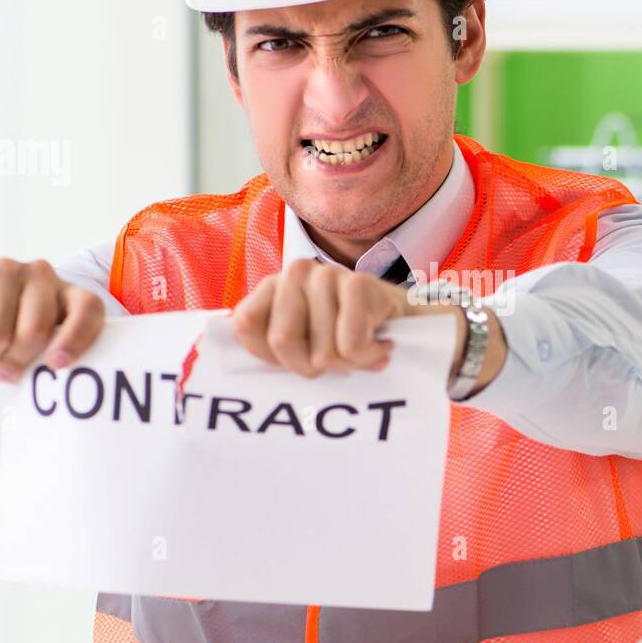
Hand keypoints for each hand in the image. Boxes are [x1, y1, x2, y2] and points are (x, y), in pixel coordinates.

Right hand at [0, 258, 106, 404]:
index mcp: (70, 300)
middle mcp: (43, 277)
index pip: (88, 308)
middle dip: (16, 361)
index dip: (76, 337)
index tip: (55, 364)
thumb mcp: (28, 376)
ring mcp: (8, 268)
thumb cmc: (1, 362)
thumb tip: (52, 378)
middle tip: (3, 375)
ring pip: (0, 326)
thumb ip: (45, 375)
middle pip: (38, 326)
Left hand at [230, 259, 506, 392]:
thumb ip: (270, 348)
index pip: (245, 326)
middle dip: (311, 367)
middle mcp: (296, 272)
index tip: (296, 361)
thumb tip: (225, 370)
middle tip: (335, 360)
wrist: (416, 328)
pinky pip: (349, 346)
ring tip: (361, 351)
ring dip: (347, 365)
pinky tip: (380, 347)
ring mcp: (327, 274)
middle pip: (282, 342)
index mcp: (274, 286)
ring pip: (321, 351)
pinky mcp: (359, 284)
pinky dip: (368, 359)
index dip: (269, 358)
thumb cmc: (352, 341)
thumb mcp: (305, 343)